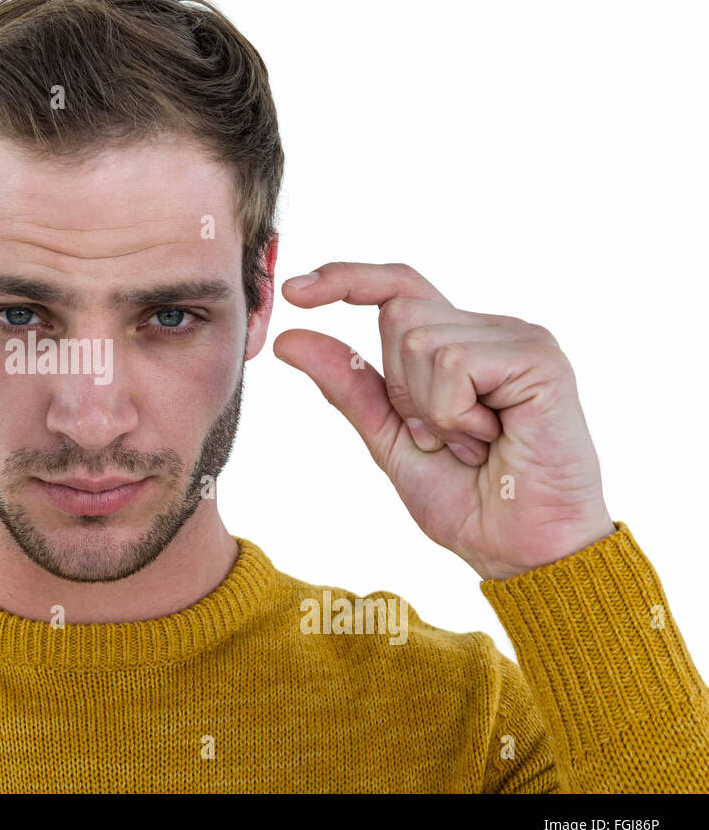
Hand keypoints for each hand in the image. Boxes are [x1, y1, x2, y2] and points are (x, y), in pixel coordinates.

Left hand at [272, 261, 613, 580]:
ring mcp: (520, 339)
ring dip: (431, 409)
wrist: (519, 550)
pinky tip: (494, 438)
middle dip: (402, 390)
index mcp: (458, 343)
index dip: (346, 279)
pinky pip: (454, 363)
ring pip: (419, 341)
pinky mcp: (540, 358)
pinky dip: (456, 414)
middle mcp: (491, 331)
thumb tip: (289, 337)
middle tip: (447, 438)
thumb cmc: (467, 499)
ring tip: (474, 443)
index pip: (397, 288)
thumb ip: (348, 385)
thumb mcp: (389, 437)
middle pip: (397, 316)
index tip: (292, 292)